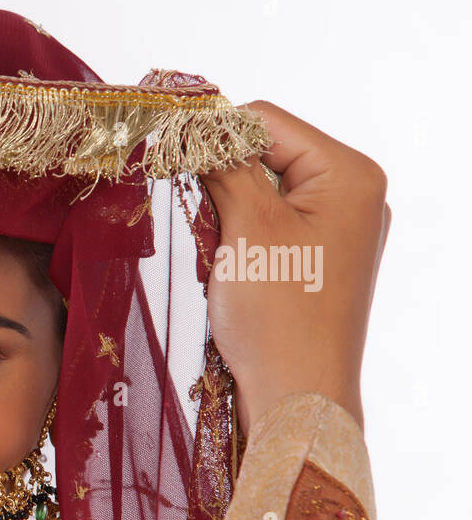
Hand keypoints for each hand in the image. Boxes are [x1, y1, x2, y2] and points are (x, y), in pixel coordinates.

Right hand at [199, 100, 390, 432]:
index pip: (268, 120)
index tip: (166, 151)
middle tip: (193, 210)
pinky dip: (239, 235)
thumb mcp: (247, 228)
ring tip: (214, 248)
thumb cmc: (279, 318)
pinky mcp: (319, 260)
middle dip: (222, 176)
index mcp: (350, 175)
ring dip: (227, 210)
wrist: (298, 399)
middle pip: (268, 154)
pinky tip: (226, 265)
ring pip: (264, 191)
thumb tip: (195, 128)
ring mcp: (339, 231)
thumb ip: (224, 166)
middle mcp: (354, 196)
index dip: (214, 132)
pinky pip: (271, 225)